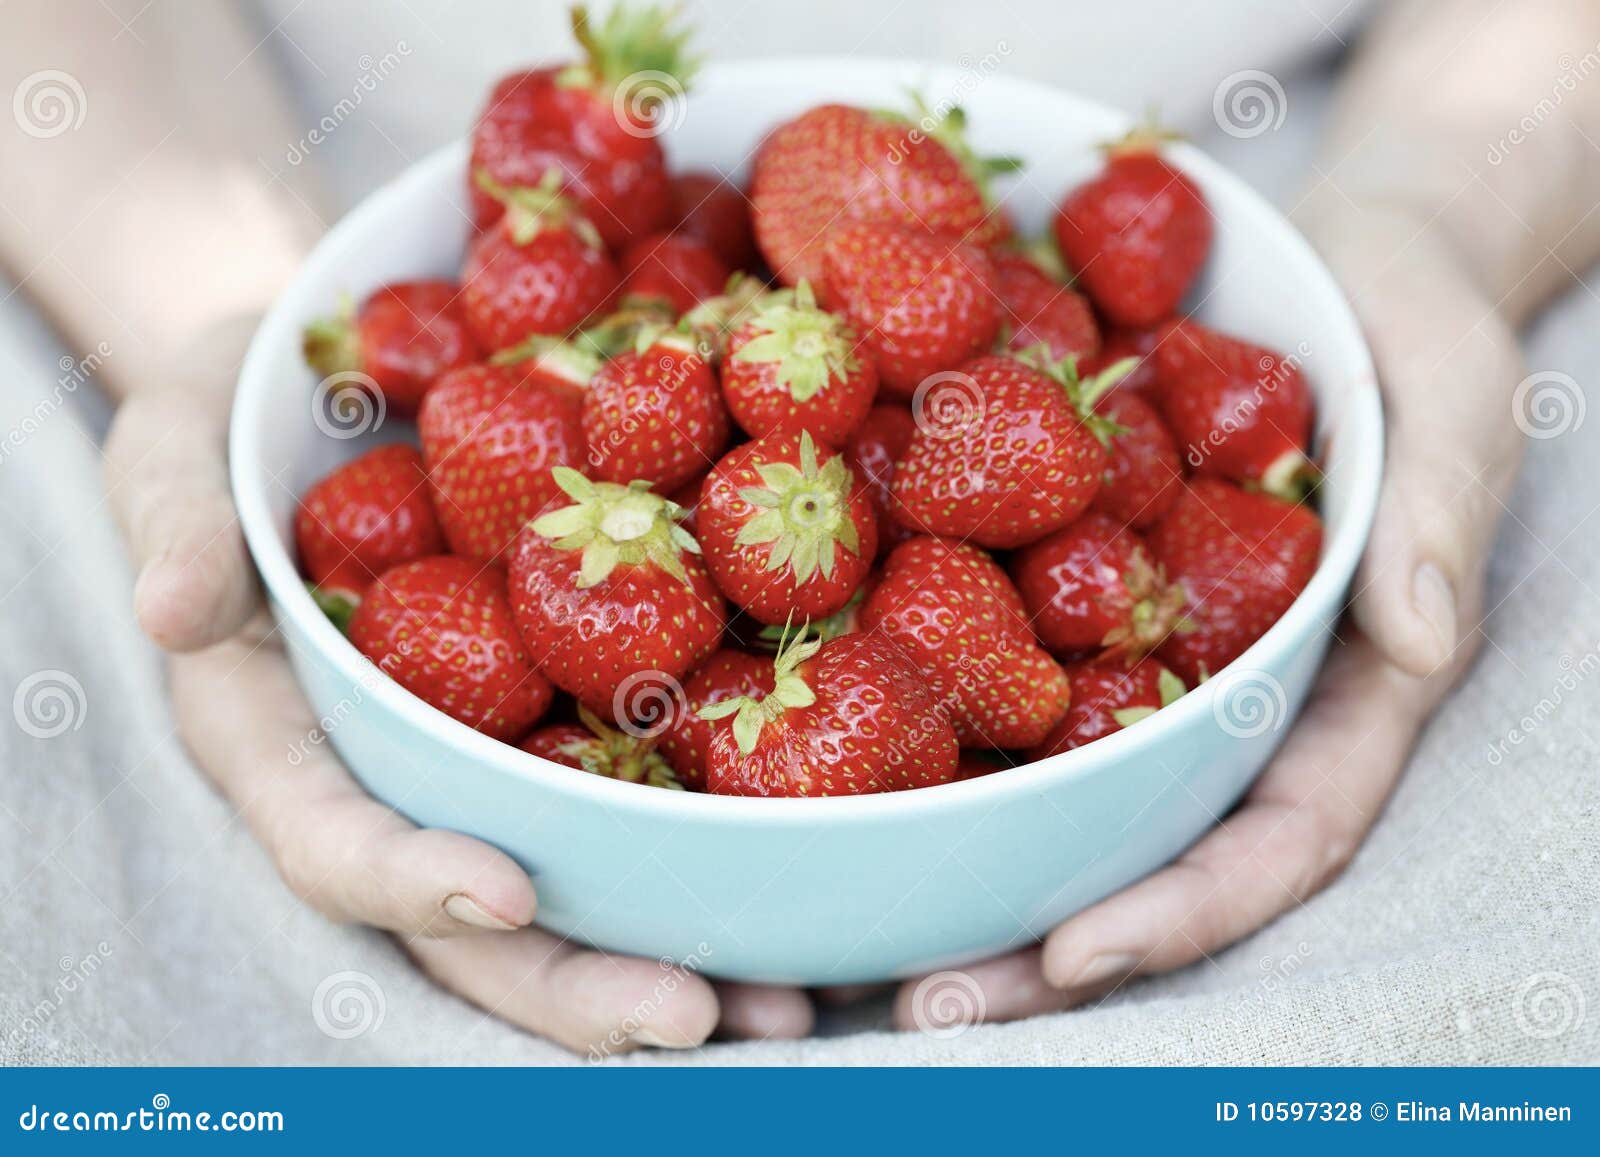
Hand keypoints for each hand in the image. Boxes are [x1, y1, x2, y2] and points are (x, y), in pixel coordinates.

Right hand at [103, 319, 811, 1052]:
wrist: (339, 378)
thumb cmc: (236, 413)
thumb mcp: (174, 441)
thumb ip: (170, 516)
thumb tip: (170, 612)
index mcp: (287, 741)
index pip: (336, 842)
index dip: (410, 880)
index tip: (504, 894)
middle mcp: (402, 778)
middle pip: (484, 920)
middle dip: (581, 982)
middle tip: (698, 1017)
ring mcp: (499, 750)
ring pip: (585, 882)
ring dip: (684, 948)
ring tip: (792, 993)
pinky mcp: (580, 702)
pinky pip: (652, 778)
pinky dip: (731, 832)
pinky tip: (831, 857)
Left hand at [891, 201, 1526, 1026]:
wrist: (1327, 253)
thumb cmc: (1413, 316)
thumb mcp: (1452, 390)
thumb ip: (1442, 507)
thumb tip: (1423, 634)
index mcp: (1335, 685)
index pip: (1278, 833)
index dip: (1183, 910)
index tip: (1070, 959)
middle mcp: (1225, 691)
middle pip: (1136, 843)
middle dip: (1035, 937)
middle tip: (920, 1003)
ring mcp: (1137, 643)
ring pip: (1048, 778)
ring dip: (953, 861)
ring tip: (838, 943)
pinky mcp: (1062, 578)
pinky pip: (984, 655)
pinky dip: (904, 709)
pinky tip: (804, 754)